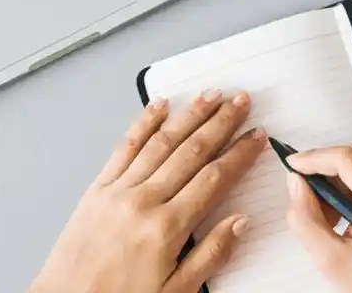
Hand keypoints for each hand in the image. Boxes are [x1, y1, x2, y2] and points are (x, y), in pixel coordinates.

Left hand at [29, 90, 266, 292]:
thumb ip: (210, 256)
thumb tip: (239, 223)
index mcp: (166, 228)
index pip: (214, 179)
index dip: (239, 154)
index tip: (255, 137)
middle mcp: (142, 201)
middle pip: (192, 151)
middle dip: (221, 122)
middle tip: (240, 102)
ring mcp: (118, 191)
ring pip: (161, 141)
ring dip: (190, 115)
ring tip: (211, 96)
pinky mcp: (96, 189)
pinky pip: (124, 147)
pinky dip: (144, 123)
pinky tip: (159, 106)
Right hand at [285, 145, 351, 292]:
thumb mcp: (333, 262)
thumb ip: (306, 219)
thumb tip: (296, 182)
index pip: (350, 161)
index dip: (316, 158)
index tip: (291, 165)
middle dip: (326, 169)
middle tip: (304, 193)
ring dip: (341, 180)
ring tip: (326, 214)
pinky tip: (346, 215)